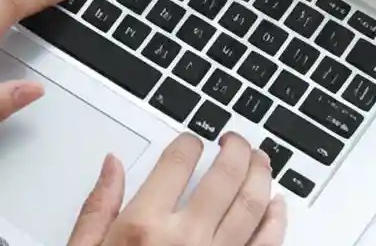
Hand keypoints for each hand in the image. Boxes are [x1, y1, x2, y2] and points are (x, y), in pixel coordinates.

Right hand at [68, 133, 287, 245]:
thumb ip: (98, 208)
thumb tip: (112, 165)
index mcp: (143, 227)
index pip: (178, 161)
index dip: (189, 142)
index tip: (192, 141)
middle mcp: (186, 240)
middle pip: (226, 175)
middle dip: (236, 148)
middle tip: (236, 140)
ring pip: (254, 203)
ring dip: (261, 174)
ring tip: (260, 160)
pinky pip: (267, 244)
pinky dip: (277, 220)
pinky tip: (276, 207)